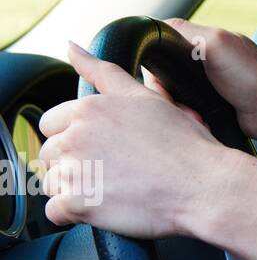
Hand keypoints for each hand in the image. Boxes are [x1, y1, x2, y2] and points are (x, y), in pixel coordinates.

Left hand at [37, 41, 240, 238]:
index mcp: (89, 108)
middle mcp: (76, 136)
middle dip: (74, 162)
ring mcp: (75, 171)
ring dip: (75, 187)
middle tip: (113, 167)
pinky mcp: (77, 204)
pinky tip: (106, 204)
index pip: (52, 123)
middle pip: (49, 153)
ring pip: (51, 182)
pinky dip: (75, 212)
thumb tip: (71, 46)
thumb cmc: (183, 143)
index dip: (77, 136)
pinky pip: (55, 211)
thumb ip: (102, 70)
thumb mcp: (144, 97)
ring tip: (113, 185)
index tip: (104, 146)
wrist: (203, 184)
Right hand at [142, 17, 256, 146]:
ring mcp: (204, 82)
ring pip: (170, 95)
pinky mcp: (207, 104)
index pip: (159, 45)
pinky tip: (199, 122)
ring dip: (178, 109)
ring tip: (195, 118)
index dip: (155, 66)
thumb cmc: (253, 78)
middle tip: (182, 107)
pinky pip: (183, 110)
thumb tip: (157, 30)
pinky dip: (187, 118)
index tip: (163, 85)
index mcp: (202, 40)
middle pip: (161, 74)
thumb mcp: (217, 45)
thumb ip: (186, 33)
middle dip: (167, 94)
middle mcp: (201, 59)